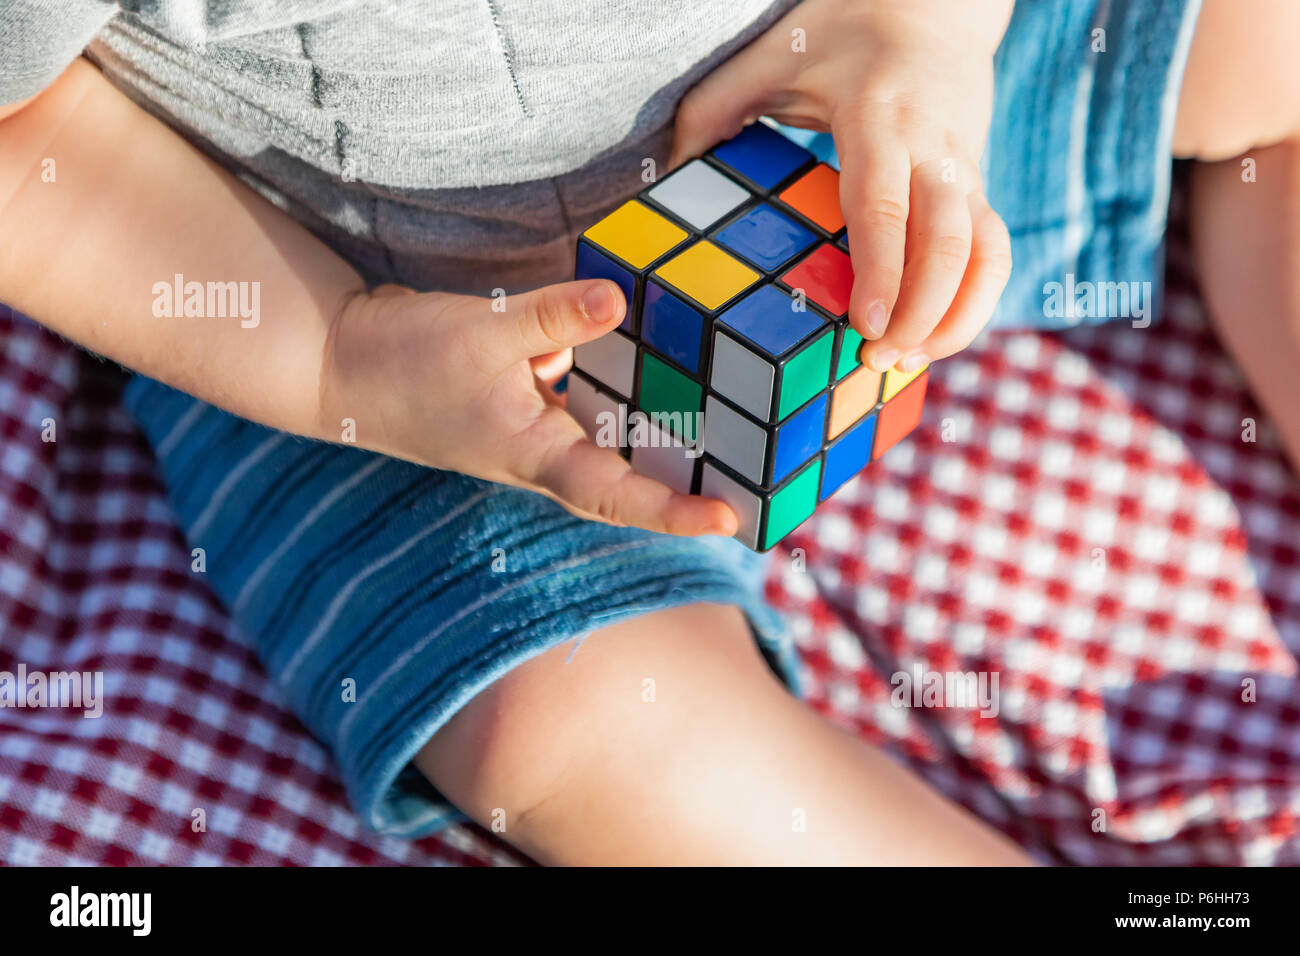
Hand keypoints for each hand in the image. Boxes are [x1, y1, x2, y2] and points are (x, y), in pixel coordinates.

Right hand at [318, 279, 737, 535]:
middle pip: (635, 475)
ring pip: (618, 430)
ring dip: (668, 424)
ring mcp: (541, 423)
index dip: (674, 513)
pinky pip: (593, 388)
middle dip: (695, 477)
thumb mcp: (479, 335)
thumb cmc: (400, 364)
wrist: (343, 361)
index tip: (731, 521)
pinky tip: (663, 337)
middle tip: (766, 468)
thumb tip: (621, 297)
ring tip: (740, 406)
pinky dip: (626, 371)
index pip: (617, 496)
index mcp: (536, 456)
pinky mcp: (533, 392)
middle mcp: (548, 449)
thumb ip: (550, 317)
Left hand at [671, 0, 1014, 373]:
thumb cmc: (841, 33)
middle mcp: (932, 147)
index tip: (867, 324)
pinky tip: (936, 339)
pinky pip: (993, 252)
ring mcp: (965, 169)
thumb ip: (716, 106)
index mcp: (878, 118)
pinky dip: (974, 302)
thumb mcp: (773, 54)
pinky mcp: (979, 187)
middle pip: (946, 239)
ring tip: (910, 363)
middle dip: (921, 310)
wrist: (933, 7)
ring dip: (955, 316)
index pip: (885, 204)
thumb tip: (667, 170)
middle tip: (879, 359)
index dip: (881, 269)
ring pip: (984, 251)